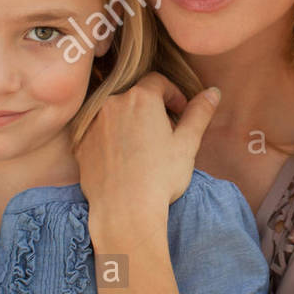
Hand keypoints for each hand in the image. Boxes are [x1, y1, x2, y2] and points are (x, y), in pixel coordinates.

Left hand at [76, 73, 219, 239]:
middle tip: (165, 133)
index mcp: (141, 98)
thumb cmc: (160, 177)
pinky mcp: (80, 144)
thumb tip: (213, 93)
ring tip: (144, 149)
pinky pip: (99, 132)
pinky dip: (112, 138)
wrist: (125, 211)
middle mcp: (112, 104)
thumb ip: (199, 113)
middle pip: (135, 96)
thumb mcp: (187, 144)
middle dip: (152, 108)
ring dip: (131, 122)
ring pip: (116, 113)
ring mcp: (93, 123)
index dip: (173, 94)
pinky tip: (124, 160)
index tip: (180, 112)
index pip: (158, 82)